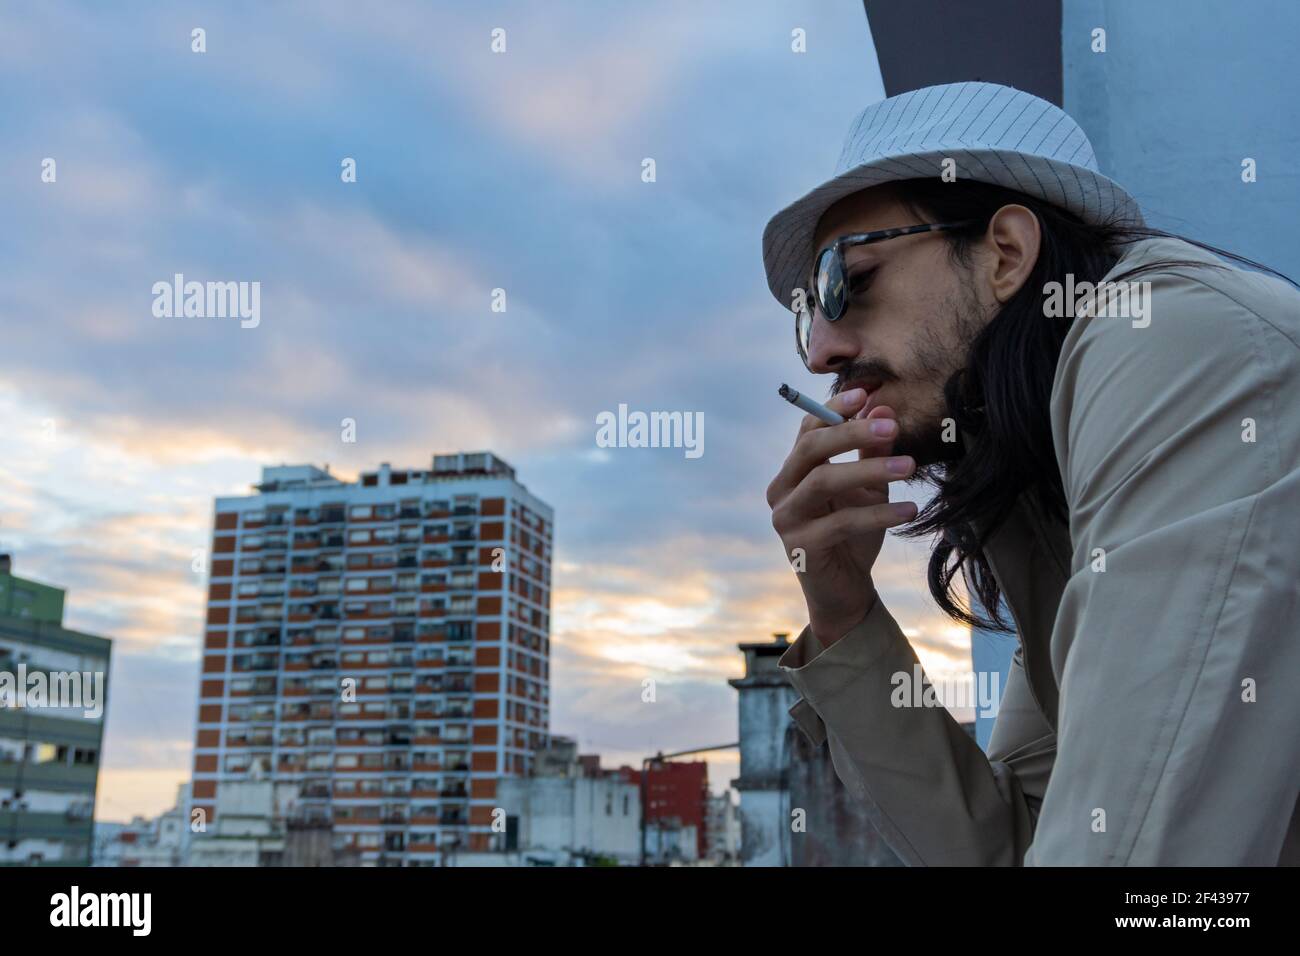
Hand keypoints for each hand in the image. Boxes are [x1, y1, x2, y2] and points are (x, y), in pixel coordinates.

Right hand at [766, 388, 916, 647]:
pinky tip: (909, 509)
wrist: (845, 590)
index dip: (834, 409)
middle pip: (811, 449)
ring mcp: (786, 519)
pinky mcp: (801, 547)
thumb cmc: (853, 535)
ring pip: (823, 482)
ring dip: (869, 470)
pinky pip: (841, 522)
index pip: (808, 429)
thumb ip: (872, 453)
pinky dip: (879, 514)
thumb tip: (884, 410)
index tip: (865, 393)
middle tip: (892, 428)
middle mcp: (781, 490)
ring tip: (910, 468)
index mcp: (793, 471)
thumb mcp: (869, 489)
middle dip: (852, 433)